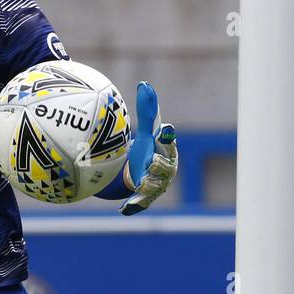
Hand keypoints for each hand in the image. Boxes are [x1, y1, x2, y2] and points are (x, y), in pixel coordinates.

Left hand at [119, 81, 177, 215]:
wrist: (141, 174)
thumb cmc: (148, 149)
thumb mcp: (146, 131)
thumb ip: (146, 110)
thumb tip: (144, 84)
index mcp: (167, 150)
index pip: (169, 142)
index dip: (166, 136)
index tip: (164, 129)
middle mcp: (165, 169)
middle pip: (164, 167)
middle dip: (159, 164)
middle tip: (151, 161)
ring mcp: (157, 185)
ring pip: (154, 186)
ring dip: (148, 185)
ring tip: (141, 184)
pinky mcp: (146, 198)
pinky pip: (141, 203)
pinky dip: (134, 206)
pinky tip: (125, 209)